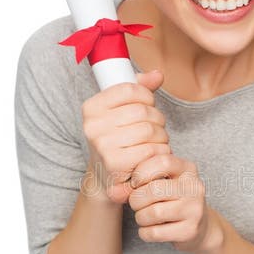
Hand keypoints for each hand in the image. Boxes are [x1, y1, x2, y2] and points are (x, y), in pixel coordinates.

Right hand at [81, 69, 170, 205]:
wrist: (107, 179)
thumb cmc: (118, 141)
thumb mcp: (122, 112)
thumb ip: (140, 89)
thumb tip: (157, 75)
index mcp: (92, 108)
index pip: (129, 89)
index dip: (147, 96)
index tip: (148, 105)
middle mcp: (93, 125)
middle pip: (143, 111)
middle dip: (157, 120)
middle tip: (155, 129)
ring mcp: (102, 145)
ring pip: (150, 130)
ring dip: (161, 137)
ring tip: (155, 142)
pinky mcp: (115, 164)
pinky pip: (150, 150)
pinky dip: (159, 152)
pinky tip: (153, 155)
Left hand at [127, 154, 222, 252]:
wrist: (199, 227)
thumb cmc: (173, 201)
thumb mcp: (164, 182)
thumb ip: (141, 180)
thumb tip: (111, 192)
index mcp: (188, 169)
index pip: (162, 161)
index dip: (141, 172)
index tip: (135, 183)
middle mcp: (195, 187)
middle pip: (154, 189)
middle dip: (136, 199)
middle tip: (136, 204)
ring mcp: (195, 210)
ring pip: (153, 212)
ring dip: (140, 217)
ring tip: (144, 217)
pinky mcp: (190, 231)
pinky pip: (155, 232)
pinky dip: (145, 233)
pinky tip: (149, 229)